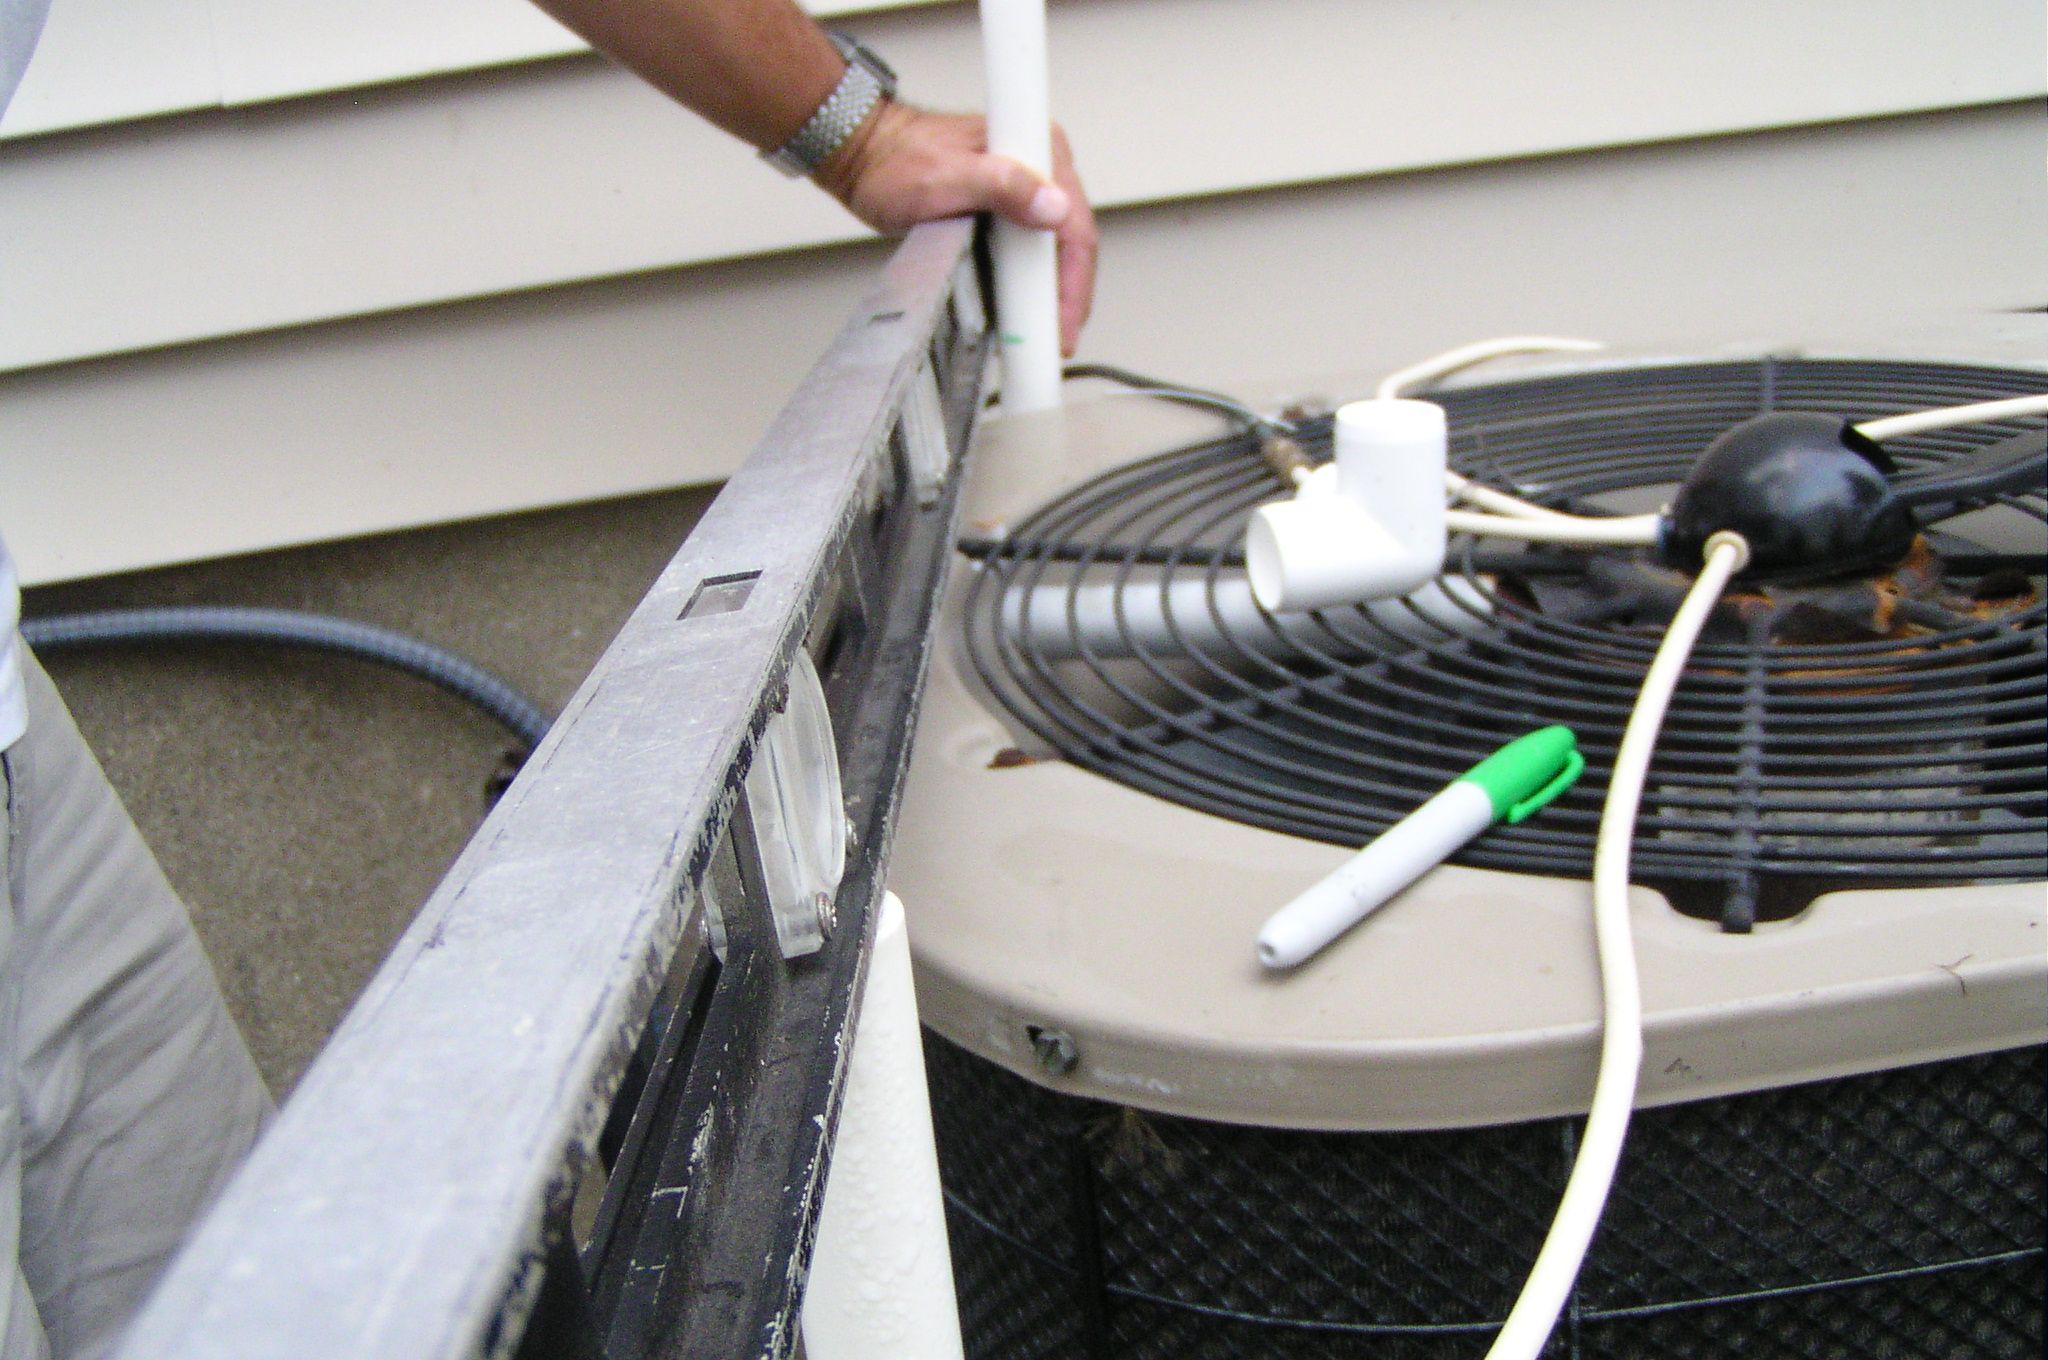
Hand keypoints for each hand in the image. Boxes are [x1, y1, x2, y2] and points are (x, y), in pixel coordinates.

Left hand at [817, 102, 1097, 355]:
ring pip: (1055, 250)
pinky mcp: (1009, 208)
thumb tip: (1053, 207)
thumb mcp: (949, 175)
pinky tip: (1025, 311)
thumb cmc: (896, 160)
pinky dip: (1031, 283)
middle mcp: (1041, 166)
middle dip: (1067, 297)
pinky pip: (1032, 251)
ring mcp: (1026, 188)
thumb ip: (1003, 186)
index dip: (1075, 282)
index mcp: (1040, 149)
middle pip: (1072, 242)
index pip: (1075, 224)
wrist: (864, 154)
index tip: (1064, 324)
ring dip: (1051, 294)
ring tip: (1044, 336)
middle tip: (1056, 343)